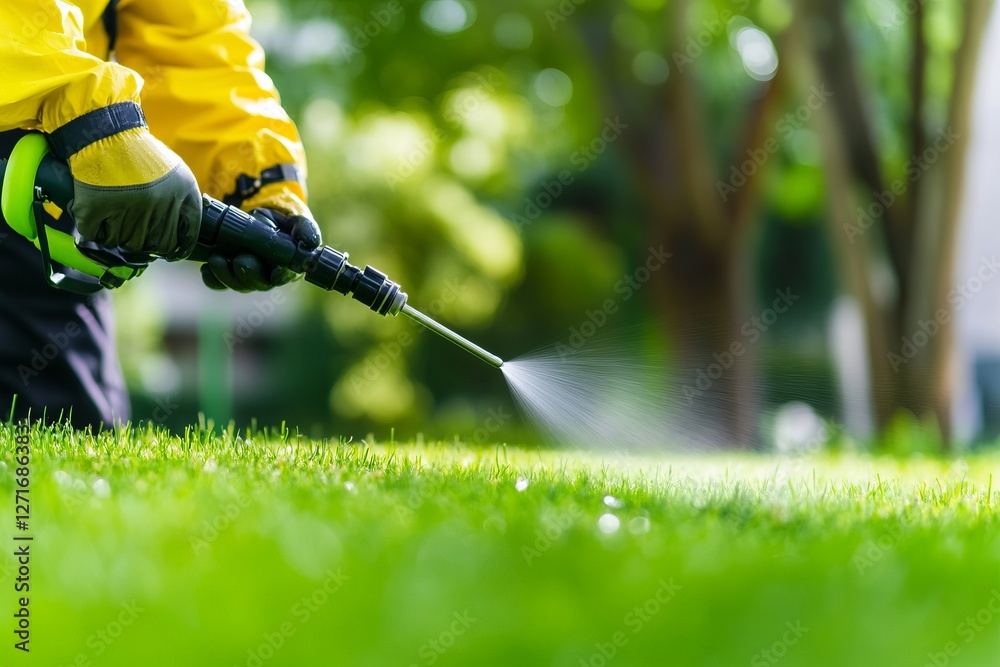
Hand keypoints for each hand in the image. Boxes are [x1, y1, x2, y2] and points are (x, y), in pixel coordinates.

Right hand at [67, 125, 200, 259]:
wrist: (108, 134)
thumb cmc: (144, 154)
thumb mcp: (181, 177)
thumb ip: (188, 206)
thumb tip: (183, 239)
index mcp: (176, 199)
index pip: (175, 241)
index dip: (170, 248)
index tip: (165, 251)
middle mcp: (153, 207)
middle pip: (150, 246)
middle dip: (145, 242)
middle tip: (137, 230)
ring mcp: (123, 210)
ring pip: (124, 243)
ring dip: (121, 235)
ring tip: (118, 217)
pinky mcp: (93, 209)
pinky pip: (96, 236)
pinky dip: (97, 231)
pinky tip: (100, 219)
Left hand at [200, 205, 321, 291]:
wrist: (260, 213)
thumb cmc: (283, 220)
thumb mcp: (297, 218)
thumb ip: (305, 228)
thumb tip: (310, 242)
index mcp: (288, 266)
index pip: (285, 276)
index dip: (280, 276)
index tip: (275, 273)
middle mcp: (267, 275)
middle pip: (258, 284)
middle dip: (248, 275)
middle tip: (241, 260)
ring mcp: (246, 275)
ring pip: (237, 283)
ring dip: (226, 275)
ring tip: (216, 259)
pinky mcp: (228, 271)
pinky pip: (218, 282)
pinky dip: (211, 278)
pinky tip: (205, 269)